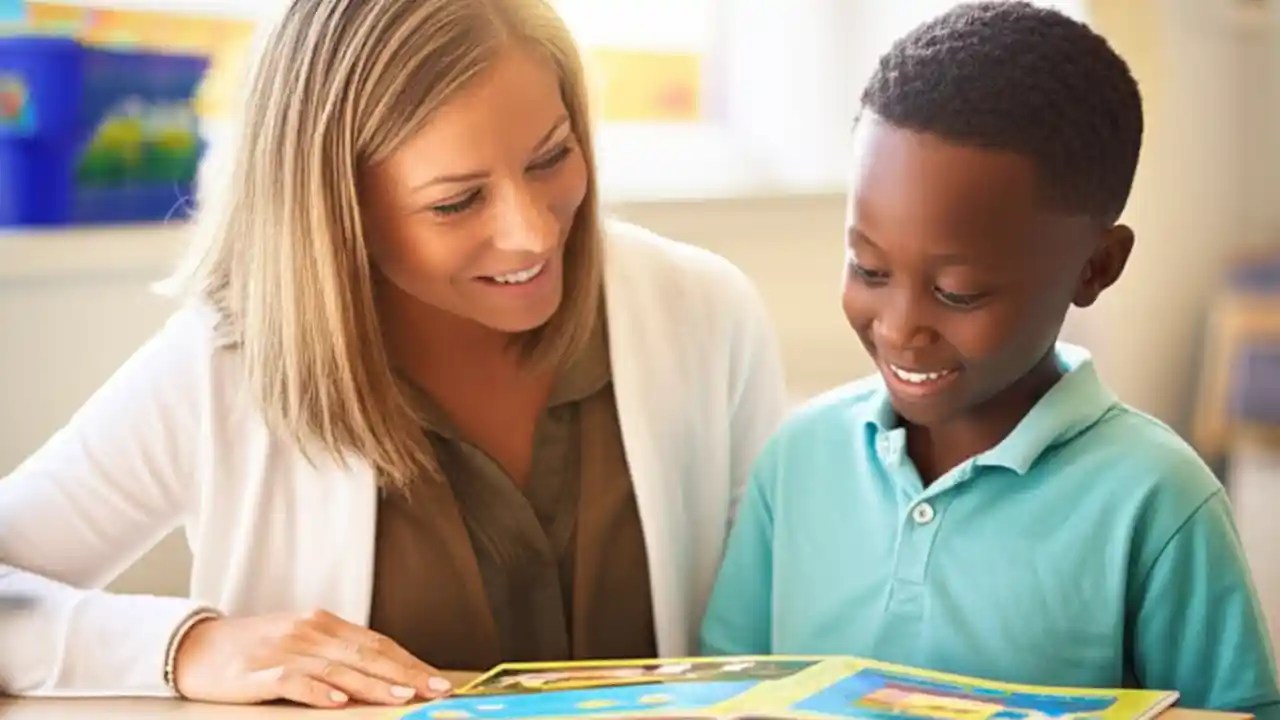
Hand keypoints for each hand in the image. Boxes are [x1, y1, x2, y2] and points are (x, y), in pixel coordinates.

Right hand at [172, 609, 453, 707]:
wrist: (195, 646)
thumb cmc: (254, 648)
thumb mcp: (302, 643)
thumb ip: (338, 655)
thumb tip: (382, 676)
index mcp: (323, 624)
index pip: (377, 643)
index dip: (410, 661)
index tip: (438, 679)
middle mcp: (309, 633)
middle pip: (366, 654)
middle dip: (405, 673)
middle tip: (435, 689)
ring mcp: (284, 651)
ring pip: (338, 668)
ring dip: (373, 684)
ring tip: (402, 696)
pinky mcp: (258, 673)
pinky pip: (293, 682)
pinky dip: (318, 691)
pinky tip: (339, 702)